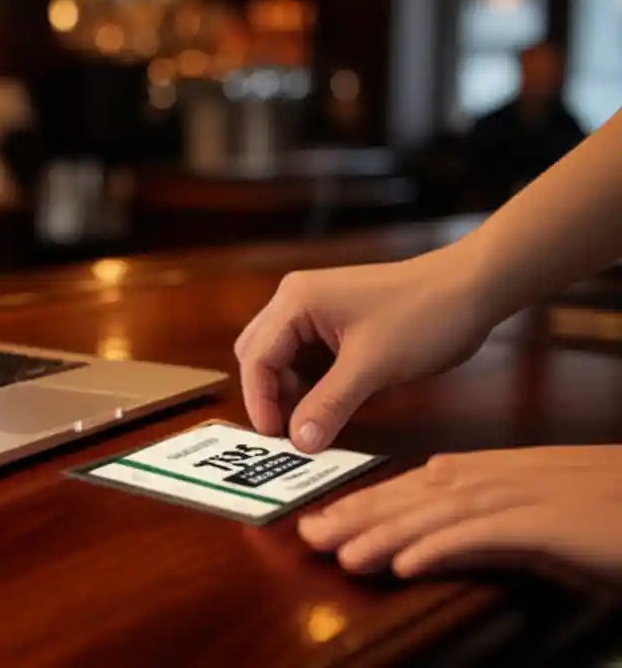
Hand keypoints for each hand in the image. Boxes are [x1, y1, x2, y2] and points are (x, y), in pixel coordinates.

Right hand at [234, 250, 492, 452]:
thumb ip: (329, 405)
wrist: (474, 287)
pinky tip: (327, 405)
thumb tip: (299, 444)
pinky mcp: (335, 320)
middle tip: (287, 432)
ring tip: (310, 423)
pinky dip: (310, 383)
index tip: (275, 439)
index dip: (260, 401)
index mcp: (295, 302)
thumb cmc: (423, 316)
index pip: (257, 357)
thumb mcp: (372, 367)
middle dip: (269, 395)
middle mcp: (296, 300)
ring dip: (290, 391)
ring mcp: (315, 308)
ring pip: (281, 357)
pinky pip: (306, 356)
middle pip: (259, 354)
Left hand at [298, 446, 621, 585]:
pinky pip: (485, 534)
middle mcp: (498, 478)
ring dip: (386, 532)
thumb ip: (483, 529)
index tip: (322, 521)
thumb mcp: (535, 524)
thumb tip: (427, 545)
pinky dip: (442, 546)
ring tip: (342, 552)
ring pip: (438, 512)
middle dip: (358, 515)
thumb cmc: (606, 516)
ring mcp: (522, 497)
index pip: (414, 489)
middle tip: (309, 533)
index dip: (365, 506)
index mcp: (493, 474)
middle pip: (414, 496)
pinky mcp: (548, 523)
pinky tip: (406, 562)